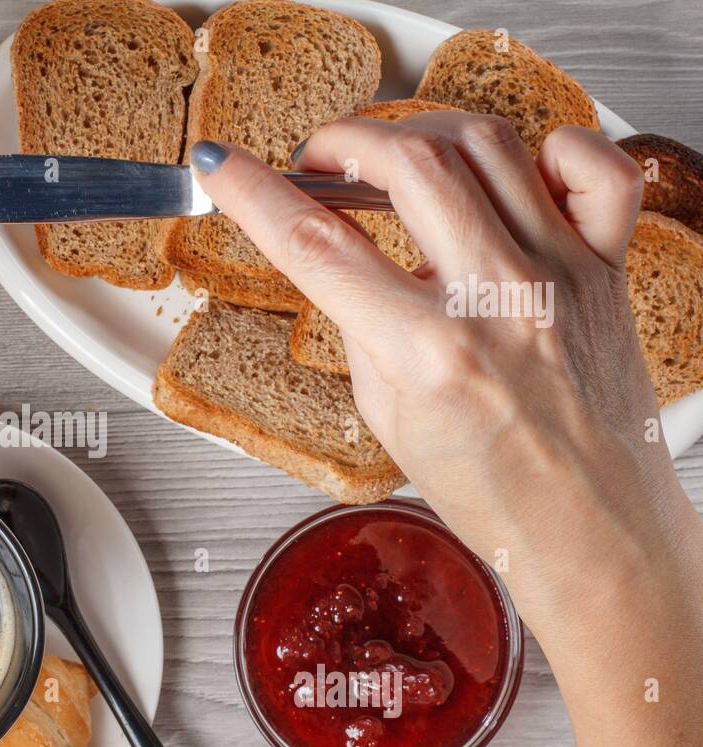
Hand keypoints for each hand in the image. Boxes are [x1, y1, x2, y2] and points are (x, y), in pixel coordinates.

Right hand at [192, 115, 702, 746]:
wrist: (589, 531)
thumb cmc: (492, 492)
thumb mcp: (387, 416)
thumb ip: (363, 326)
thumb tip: (346, 260)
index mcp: (430, 350)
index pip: (315, 244)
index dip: (252, 193)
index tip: (221, 165)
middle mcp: (500, 299)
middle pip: (405, 165)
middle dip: (341, 143)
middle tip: (319, 161)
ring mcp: (561, 274)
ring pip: (485, 144)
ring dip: (419, 133)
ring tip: (394, 159)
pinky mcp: (608, 269)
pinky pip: (598, 168)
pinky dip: (552, 146)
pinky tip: (513, 166)